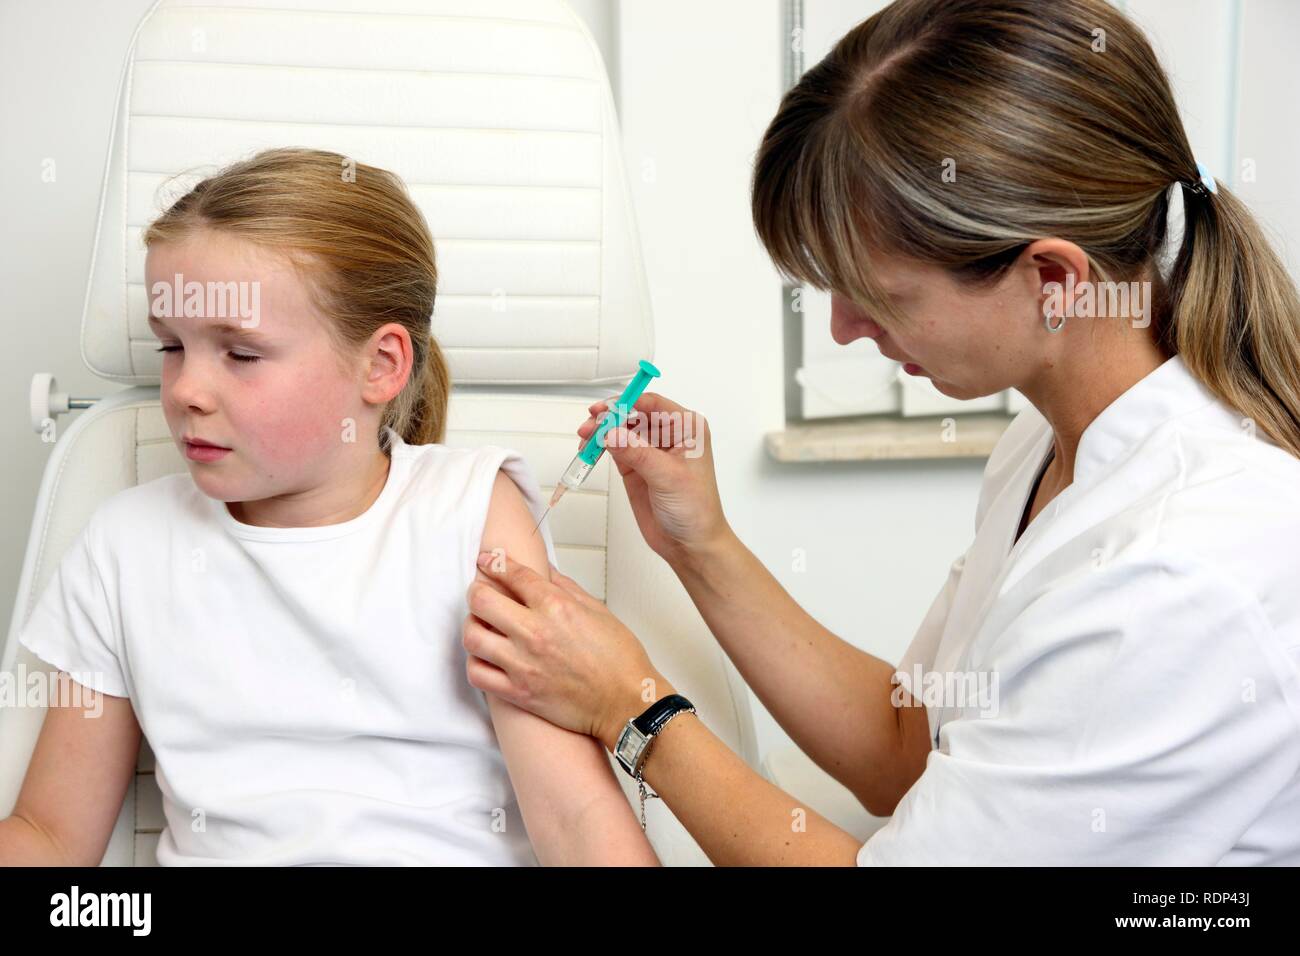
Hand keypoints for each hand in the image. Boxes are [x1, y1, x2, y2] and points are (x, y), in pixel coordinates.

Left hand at [463, 550, 668, 748]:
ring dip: (472, 626)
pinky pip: (477, 674)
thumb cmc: (619, 660)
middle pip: (481, 600)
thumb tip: (544, 570)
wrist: (626, 703)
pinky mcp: (518, 693)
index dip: (493, 562)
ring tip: (481, 626)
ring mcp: (523, 664)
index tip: (486, 560)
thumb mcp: (597, 610)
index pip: (512, 574)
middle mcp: (535, 633)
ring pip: (472, 636)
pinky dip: (475, 662)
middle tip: (481, 594)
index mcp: (556, 607)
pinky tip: (486, 657)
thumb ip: (564, 587)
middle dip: (476, 591)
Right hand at [577, 392, 731, 564]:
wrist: (690, 544)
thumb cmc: (695, 509)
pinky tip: (588, 449)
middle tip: (590, 425)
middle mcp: (669, 435)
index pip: (653, 403)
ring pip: (621, 430)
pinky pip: (614, 448)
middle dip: (610, 417)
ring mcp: (650, 450)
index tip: (606, 410)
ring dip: (601, 431)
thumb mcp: (668, 476)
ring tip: (585, 437)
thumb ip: (637, 452)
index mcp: (687, 428)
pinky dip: (599, 446)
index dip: (628, 403)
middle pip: (633, 414)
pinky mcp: (636, 466)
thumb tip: (610, 433)